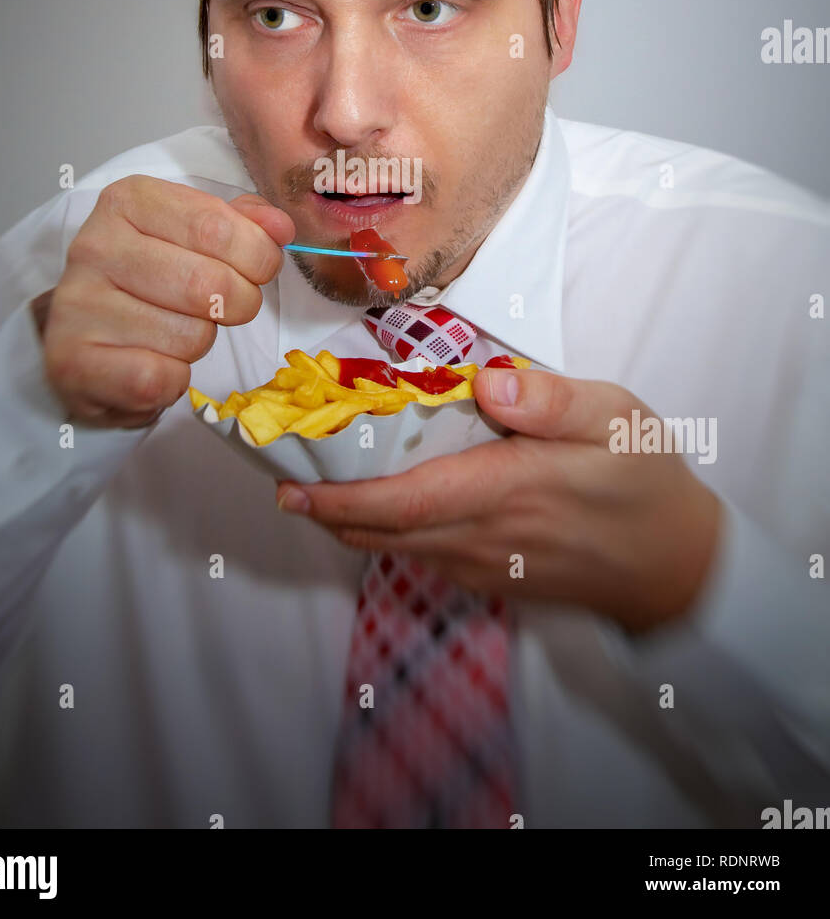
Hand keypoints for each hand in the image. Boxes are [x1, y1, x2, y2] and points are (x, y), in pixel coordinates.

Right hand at [39, 177, 293, 428]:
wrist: (88, 341)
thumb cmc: (148, 284)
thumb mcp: (195, 238)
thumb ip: (242, 225)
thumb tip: (280, 227)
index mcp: (129, 201)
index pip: (217, 226)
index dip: (258, 256)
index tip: (259, 269)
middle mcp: (96, 245)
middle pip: (210, 284)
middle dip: (238, 305)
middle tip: (222, 308)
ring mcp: (79, 303)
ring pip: (191, 335)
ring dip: (199, 343)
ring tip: (172, 333)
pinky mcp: (74, 360)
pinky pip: (160, 378)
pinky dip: (173, 380)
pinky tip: (153, 361)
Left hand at [275, 366, 723, 634]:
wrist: (678, 566)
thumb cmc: (645, 482)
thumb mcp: (618, 420)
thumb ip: (553, 399)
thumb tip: (487, 381)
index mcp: (506, 491)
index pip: (403, 504)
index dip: (339, 499)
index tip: (291, 486)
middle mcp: (483, 538)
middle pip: (383, 532)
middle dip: (325, 510)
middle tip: (281, 480)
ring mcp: (485, 567)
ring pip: (397, 549)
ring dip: (352, 522)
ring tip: (315, 487)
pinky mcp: (493, 579)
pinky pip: (423, 559)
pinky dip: (388, 534)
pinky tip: (382, 507)